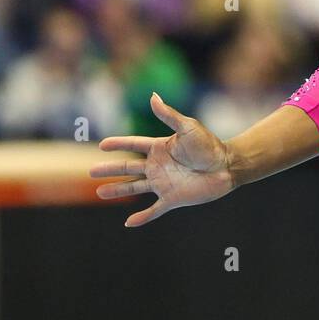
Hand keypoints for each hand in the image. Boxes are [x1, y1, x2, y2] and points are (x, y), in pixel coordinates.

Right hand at [90, 92, 234, 226]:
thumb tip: (152, 96)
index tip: (102, 145)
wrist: (227, 166)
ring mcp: (164, 183)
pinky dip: (142, 217)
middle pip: (128, 168)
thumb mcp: (187, 127)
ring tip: (101, 192)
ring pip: (135, 188)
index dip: (118, 144)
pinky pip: (154, 210)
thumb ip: (168, 114)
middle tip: (91, 172)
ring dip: (118, 190)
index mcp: (160, 148)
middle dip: (110, 170)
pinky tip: (129, 223)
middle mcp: (158, 166)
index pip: (133, 144)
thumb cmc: (209, 145)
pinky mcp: (172, 198)